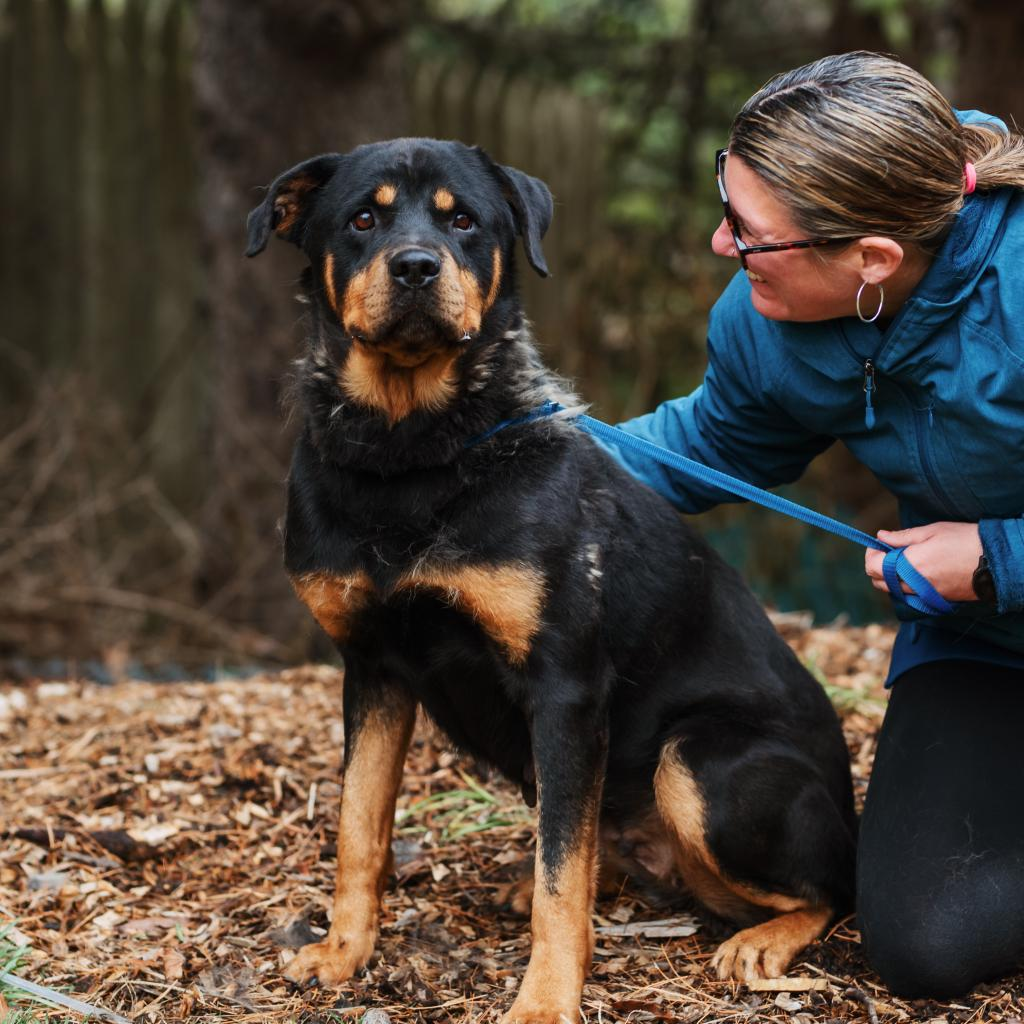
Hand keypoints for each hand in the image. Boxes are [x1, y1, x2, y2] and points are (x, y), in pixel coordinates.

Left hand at [864, 522, 982, 601]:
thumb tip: (881, 536)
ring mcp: (925, 595)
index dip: (871, 554)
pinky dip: (906, 587)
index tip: (878, 545)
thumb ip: (902, 536)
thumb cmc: (964, 540)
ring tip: (905, 561)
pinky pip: (911, 597)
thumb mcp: (932, 531)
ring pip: (894, 592)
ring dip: (891, 578)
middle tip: (889, 552)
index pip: (873, 567)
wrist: (996, 563)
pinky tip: (918, 573)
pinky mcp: (936, 601)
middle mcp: (914, 584)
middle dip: (878, 567)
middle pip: (879, 582)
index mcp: (910, 564)